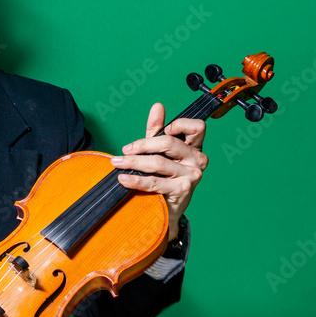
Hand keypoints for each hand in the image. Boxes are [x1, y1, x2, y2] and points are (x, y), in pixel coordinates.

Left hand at [109, 102, 207, 237]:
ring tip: (117, 163)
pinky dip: (135, 180)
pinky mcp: (182, 190)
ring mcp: (191, 176)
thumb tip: (158, 106)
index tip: (165, 129)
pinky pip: (154, 181)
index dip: (181, 125)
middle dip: (143, 145)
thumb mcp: (161, 151)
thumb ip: (158, 130)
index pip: (198, 128)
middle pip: (169, 143)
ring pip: (158, 163)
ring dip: (133, 162)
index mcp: (195, 147)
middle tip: (125, 150)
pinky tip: (123, 178)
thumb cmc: (165, 177)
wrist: (168, 210)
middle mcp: (197, 160)